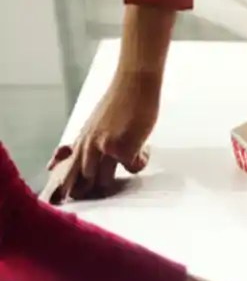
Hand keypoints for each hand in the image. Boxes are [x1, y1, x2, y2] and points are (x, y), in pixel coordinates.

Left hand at [46, 70, 159, 203]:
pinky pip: (133, 168)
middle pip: (84, 180)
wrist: (134, 84)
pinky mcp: (123, 149)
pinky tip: (145, 147)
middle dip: (96, 187)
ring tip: (130, 162)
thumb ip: (92, 139)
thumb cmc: (121, 99)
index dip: (66, 185)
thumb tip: (93, 155)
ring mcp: (104, 148)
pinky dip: (142, 161)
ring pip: (104, 180)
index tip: (68, 196)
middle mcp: (89, 145)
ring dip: (119, 177)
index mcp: (82, 138)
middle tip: (111, 185)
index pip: (67, 168)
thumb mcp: (98, 122)